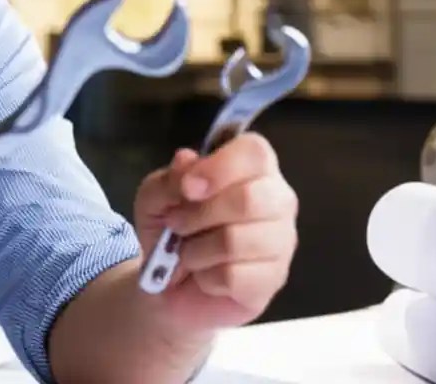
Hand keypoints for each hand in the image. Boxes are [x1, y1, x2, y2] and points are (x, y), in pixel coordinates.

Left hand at [134, 133, 297, 333]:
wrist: (166, 284)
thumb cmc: (169, 230)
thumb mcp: (154, 198)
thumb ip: (169, 180)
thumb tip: (186, 160)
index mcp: (252, 169)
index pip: (255, 152)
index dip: (220, 167)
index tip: (188, 187)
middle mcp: (277, 200)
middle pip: (251, 199)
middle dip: (201, 214)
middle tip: (177, 224)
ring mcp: (281, 242)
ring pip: (238, 241)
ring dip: (197, 249)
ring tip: (186, 253)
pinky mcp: (273, 279)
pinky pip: (235, 277)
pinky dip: (206, 277)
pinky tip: (205, 275)